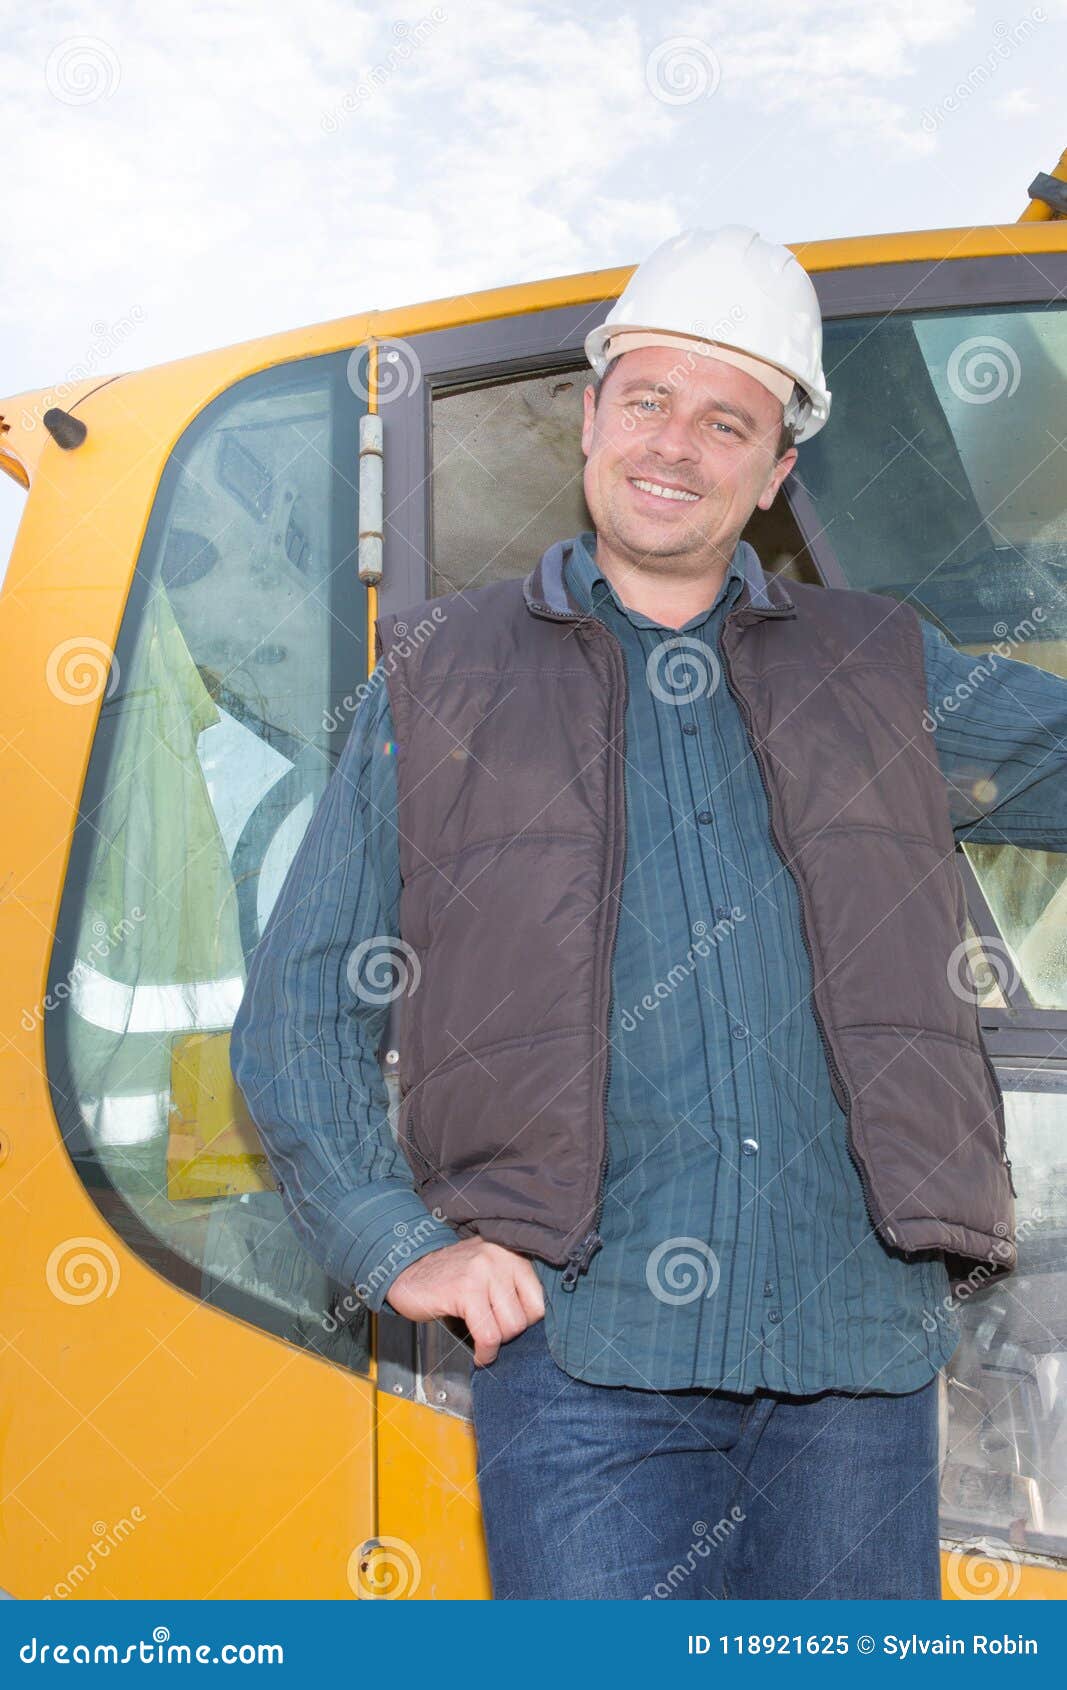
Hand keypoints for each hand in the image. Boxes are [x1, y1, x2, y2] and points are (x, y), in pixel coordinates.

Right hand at [385, 1237, 545, 1365]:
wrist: (407, 1271)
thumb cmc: (448, 1277)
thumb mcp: (487, 1270)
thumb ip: (510, 1287)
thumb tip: (532, 1323)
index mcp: (510, 1253)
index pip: (538, 1302)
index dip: (523, 1323)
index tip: (506, 1327)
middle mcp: (499, 1258)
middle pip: (524, 1318)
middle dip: (506, 1336)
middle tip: (489, 1334)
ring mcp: (482, 1272)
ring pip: (508, 1328)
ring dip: (495, 1345)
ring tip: (482, 1342)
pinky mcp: (465, 1290)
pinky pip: (487, 1335)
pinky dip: (484, 1353)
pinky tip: (478, 1353)